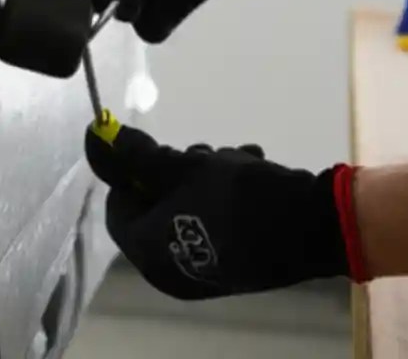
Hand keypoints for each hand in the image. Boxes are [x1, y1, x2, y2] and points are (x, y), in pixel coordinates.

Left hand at [84, 123, 363, 298]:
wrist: (313, 226)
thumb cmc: (237, 196)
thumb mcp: (183, 166)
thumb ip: (136, 154)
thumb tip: (94, 135)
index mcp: (147, 253)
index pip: (118, 205)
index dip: (133, 171)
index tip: (163, 150)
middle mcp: (169, 272)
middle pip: (155, 207)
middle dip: (177, 172)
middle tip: (204, 153)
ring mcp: (203, 273)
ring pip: (187, 210)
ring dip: (205, 178)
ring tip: (237, 159)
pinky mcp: (232, 268)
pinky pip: (213, 225)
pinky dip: (225, 199)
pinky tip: (253, 173)